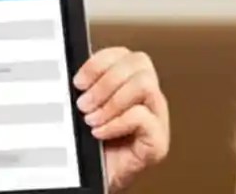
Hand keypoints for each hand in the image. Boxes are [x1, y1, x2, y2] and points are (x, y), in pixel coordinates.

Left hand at [74, 47, 169, 191]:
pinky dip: (116, 123)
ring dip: (112, 101)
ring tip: (92, 119)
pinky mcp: (158, 141)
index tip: (78, 81)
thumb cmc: (88, 149)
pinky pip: (142, 116)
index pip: (125, 54)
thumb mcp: (83, 109)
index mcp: (131, 84)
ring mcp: (157, 119)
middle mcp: (148, 98)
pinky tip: (100, 132)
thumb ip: (86, 88)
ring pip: (145, 84)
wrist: (91, 183)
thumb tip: (77, 76)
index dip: (100, 62)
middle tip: (84, 102)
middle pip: (140, 62)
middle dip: (106, 80)